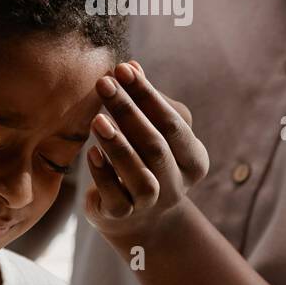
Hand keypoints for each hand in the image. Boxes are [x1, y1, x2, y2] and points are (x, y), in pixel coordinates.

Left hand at [84, 60, 209, 237]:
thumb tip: (132, 66)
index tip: (124, 68)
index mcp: (193, 159)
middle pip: (156, 146)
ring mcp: (153, 205)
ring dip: (118, 147)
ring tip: (97, 120)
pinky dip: (104, 176)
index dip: (148, 95)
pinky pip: (116, 199)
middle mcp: (179, 184)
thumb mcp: (152, 129)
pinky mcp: (123, 218)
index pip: (174, 123)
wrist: (138, 217)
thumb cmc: (146, 158)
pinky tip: (92, 154)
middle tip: (104, 84)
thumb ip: (144, 101)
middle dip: (129, 112)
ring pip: (141, 177)